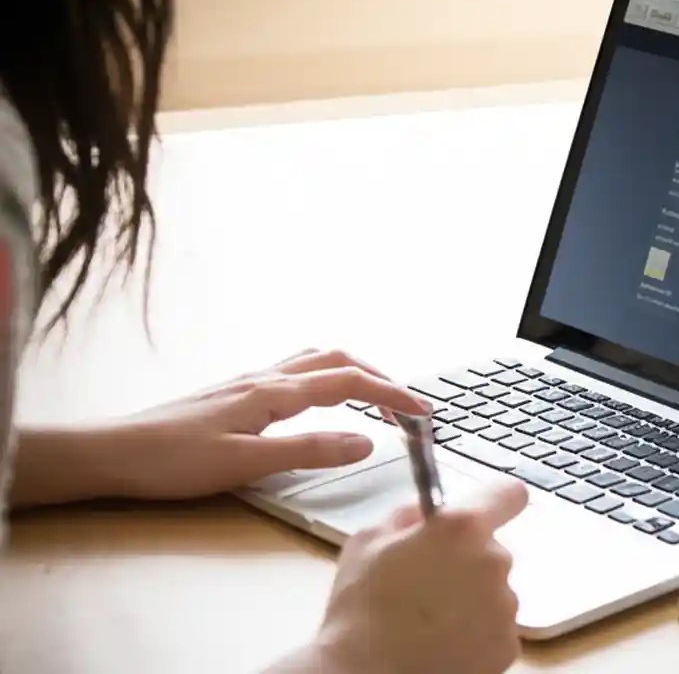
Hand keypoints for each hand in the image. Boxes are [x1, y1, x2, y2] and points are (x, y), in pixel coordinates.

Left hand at [11, 348, 430, 505]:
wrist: (110, 454)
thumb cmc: (172, 462)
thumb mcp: (247, 463)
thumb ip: (310, 451)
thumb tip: (366, 441)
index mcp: (274, 393)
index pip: (349, 384)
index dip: (392, 395)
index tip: (423, 414)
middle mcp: (265, 378)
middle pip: (338, 360)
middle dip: (381, 376)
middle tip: (408, 405)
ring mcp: (248, 383)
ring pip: (315, 360)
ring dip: (353, 371)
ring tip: (375, 395)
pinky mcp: (235, 394)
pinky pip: (295, 371)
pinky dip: (326, 377)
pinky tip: (319, 399)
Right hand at [287, 480, 528, 673]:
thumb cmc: (361, 607)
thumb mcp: (367, 541)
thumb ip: (407, 516)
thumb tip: (426, 513)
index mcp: (461, 529)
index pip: (508, 494)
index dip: (497, 501)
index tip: (486, 511)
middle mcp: (493, 562)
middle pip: (491, 551)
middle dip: (466, 561)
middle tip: (428, 583)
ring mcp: (504, 607)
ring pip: (494, 592)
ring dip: (471, 600)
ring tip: (430, 620)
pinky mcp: (507, 646)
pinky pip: (496, 629)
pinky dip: (476, 635)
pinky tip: (442, 642)